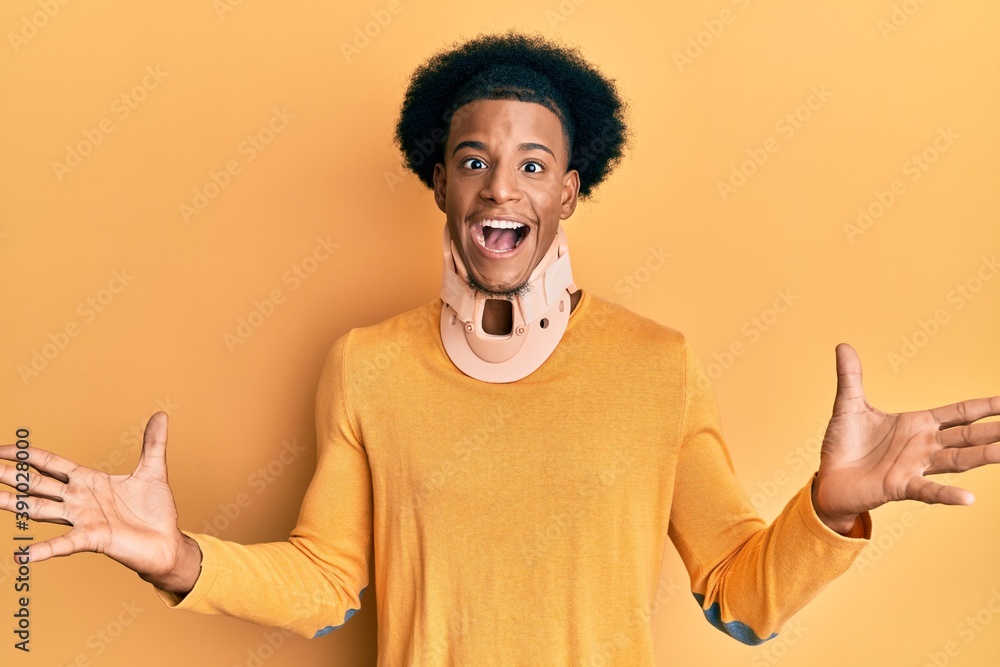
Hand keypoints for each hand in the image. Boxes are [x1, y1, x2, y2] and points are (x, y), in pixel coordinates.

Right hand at [0, 412, 201, 593]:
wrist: (167, 543)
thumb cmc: (155, 510)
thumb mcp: (154, 471)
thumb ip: (153, 443)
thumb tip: (161, 414)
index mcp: (89, 481)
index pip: (51, 464)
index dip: (27, 456)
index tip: (2, 449)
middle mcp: (79, 500)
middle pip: (36, 485)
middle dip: (10, 476)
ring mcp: (83, 520)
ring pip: (40, 510)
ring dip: (14, 505)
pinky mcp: (93, 538)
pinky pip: (64, 543)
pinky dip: (44, 550)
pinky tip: (23, 555)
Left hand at [813, 344, 999, 533]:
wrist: (828, 478)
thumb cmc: (844, 444)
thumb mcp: (848, 406)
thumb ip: (851, 376)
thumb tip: (843, 345)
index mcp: (917, 424)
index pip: (959, 413)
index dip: (984, 407)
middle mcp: (923, 446)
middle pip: (967, 436)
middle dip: (993, 431)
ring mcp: (915, 467)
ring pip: (956, 460)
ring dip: (981, 456)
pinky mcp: (900, 486)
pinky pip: (928, 491)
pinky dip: (947, 495)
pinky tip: (968, 498)